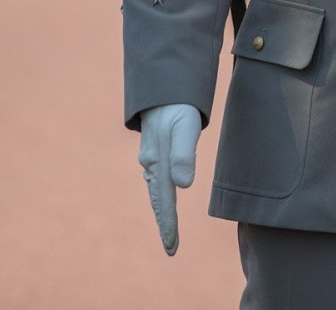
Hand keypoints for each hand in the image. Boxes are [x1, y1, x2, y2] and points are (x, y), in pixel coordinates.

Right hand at [138, 103, 200, 255]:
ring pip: (156, 190)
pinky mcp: (154, 150)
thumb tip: (184, 185)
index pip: (164, 201)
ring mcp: (151, 157)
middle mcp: (152, 163)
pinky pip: (156, 178)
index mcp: (158, 162)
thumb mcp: (184, 126)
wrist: (162, 86)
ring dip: (162, 211)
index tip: (172, 247)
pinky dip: (159, 193)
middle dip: (165, 225)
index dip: (169, 225)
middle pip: (158, 200)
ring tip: (168, 232)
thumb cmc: (177, 105)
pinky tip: (161, 196)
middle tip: (171, 249)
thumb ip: (183, 154)